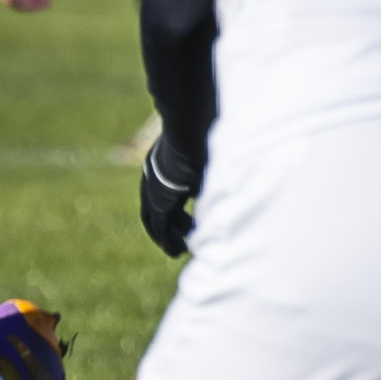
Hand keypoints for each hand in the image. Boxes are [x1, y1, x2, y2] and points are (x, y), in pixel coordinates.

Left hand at [138, 137, 199, 258]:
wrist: (189, 128)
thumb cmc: (203, 130)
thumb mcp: (205, 146)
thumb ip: (209, 161)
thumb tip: (226, 169)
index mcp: (162, 162)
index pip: (162, 191)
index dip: (172, 207)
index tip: (186, 219)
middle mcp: (154, 176)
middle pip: (155, 208)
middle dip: (168, 226)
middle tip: (180, 240)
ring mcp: (154, 189)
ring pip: (157, 221)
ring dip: (169, 238)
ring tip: (180, 251)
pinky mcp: (159, 200)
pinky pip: (161, 227)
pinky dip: (168, 240)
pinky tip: (178, 251)